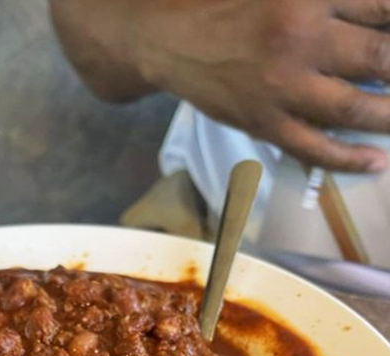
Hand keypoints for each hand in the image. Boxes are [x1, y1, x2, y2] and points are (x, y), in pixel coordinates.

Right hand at [51, 0, 389, 171]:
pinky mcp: (264, 123)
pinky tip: (378, 161)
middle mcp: (301, 40)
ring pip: (353, 108)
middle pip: (378, 57)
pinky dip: (349, 158)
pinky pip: (314, 147)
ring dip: (389, 116)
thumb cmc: (223, 2)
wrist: (166, 36)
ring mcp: (282, 88)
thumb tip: (368, 15)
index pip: (380, 8)